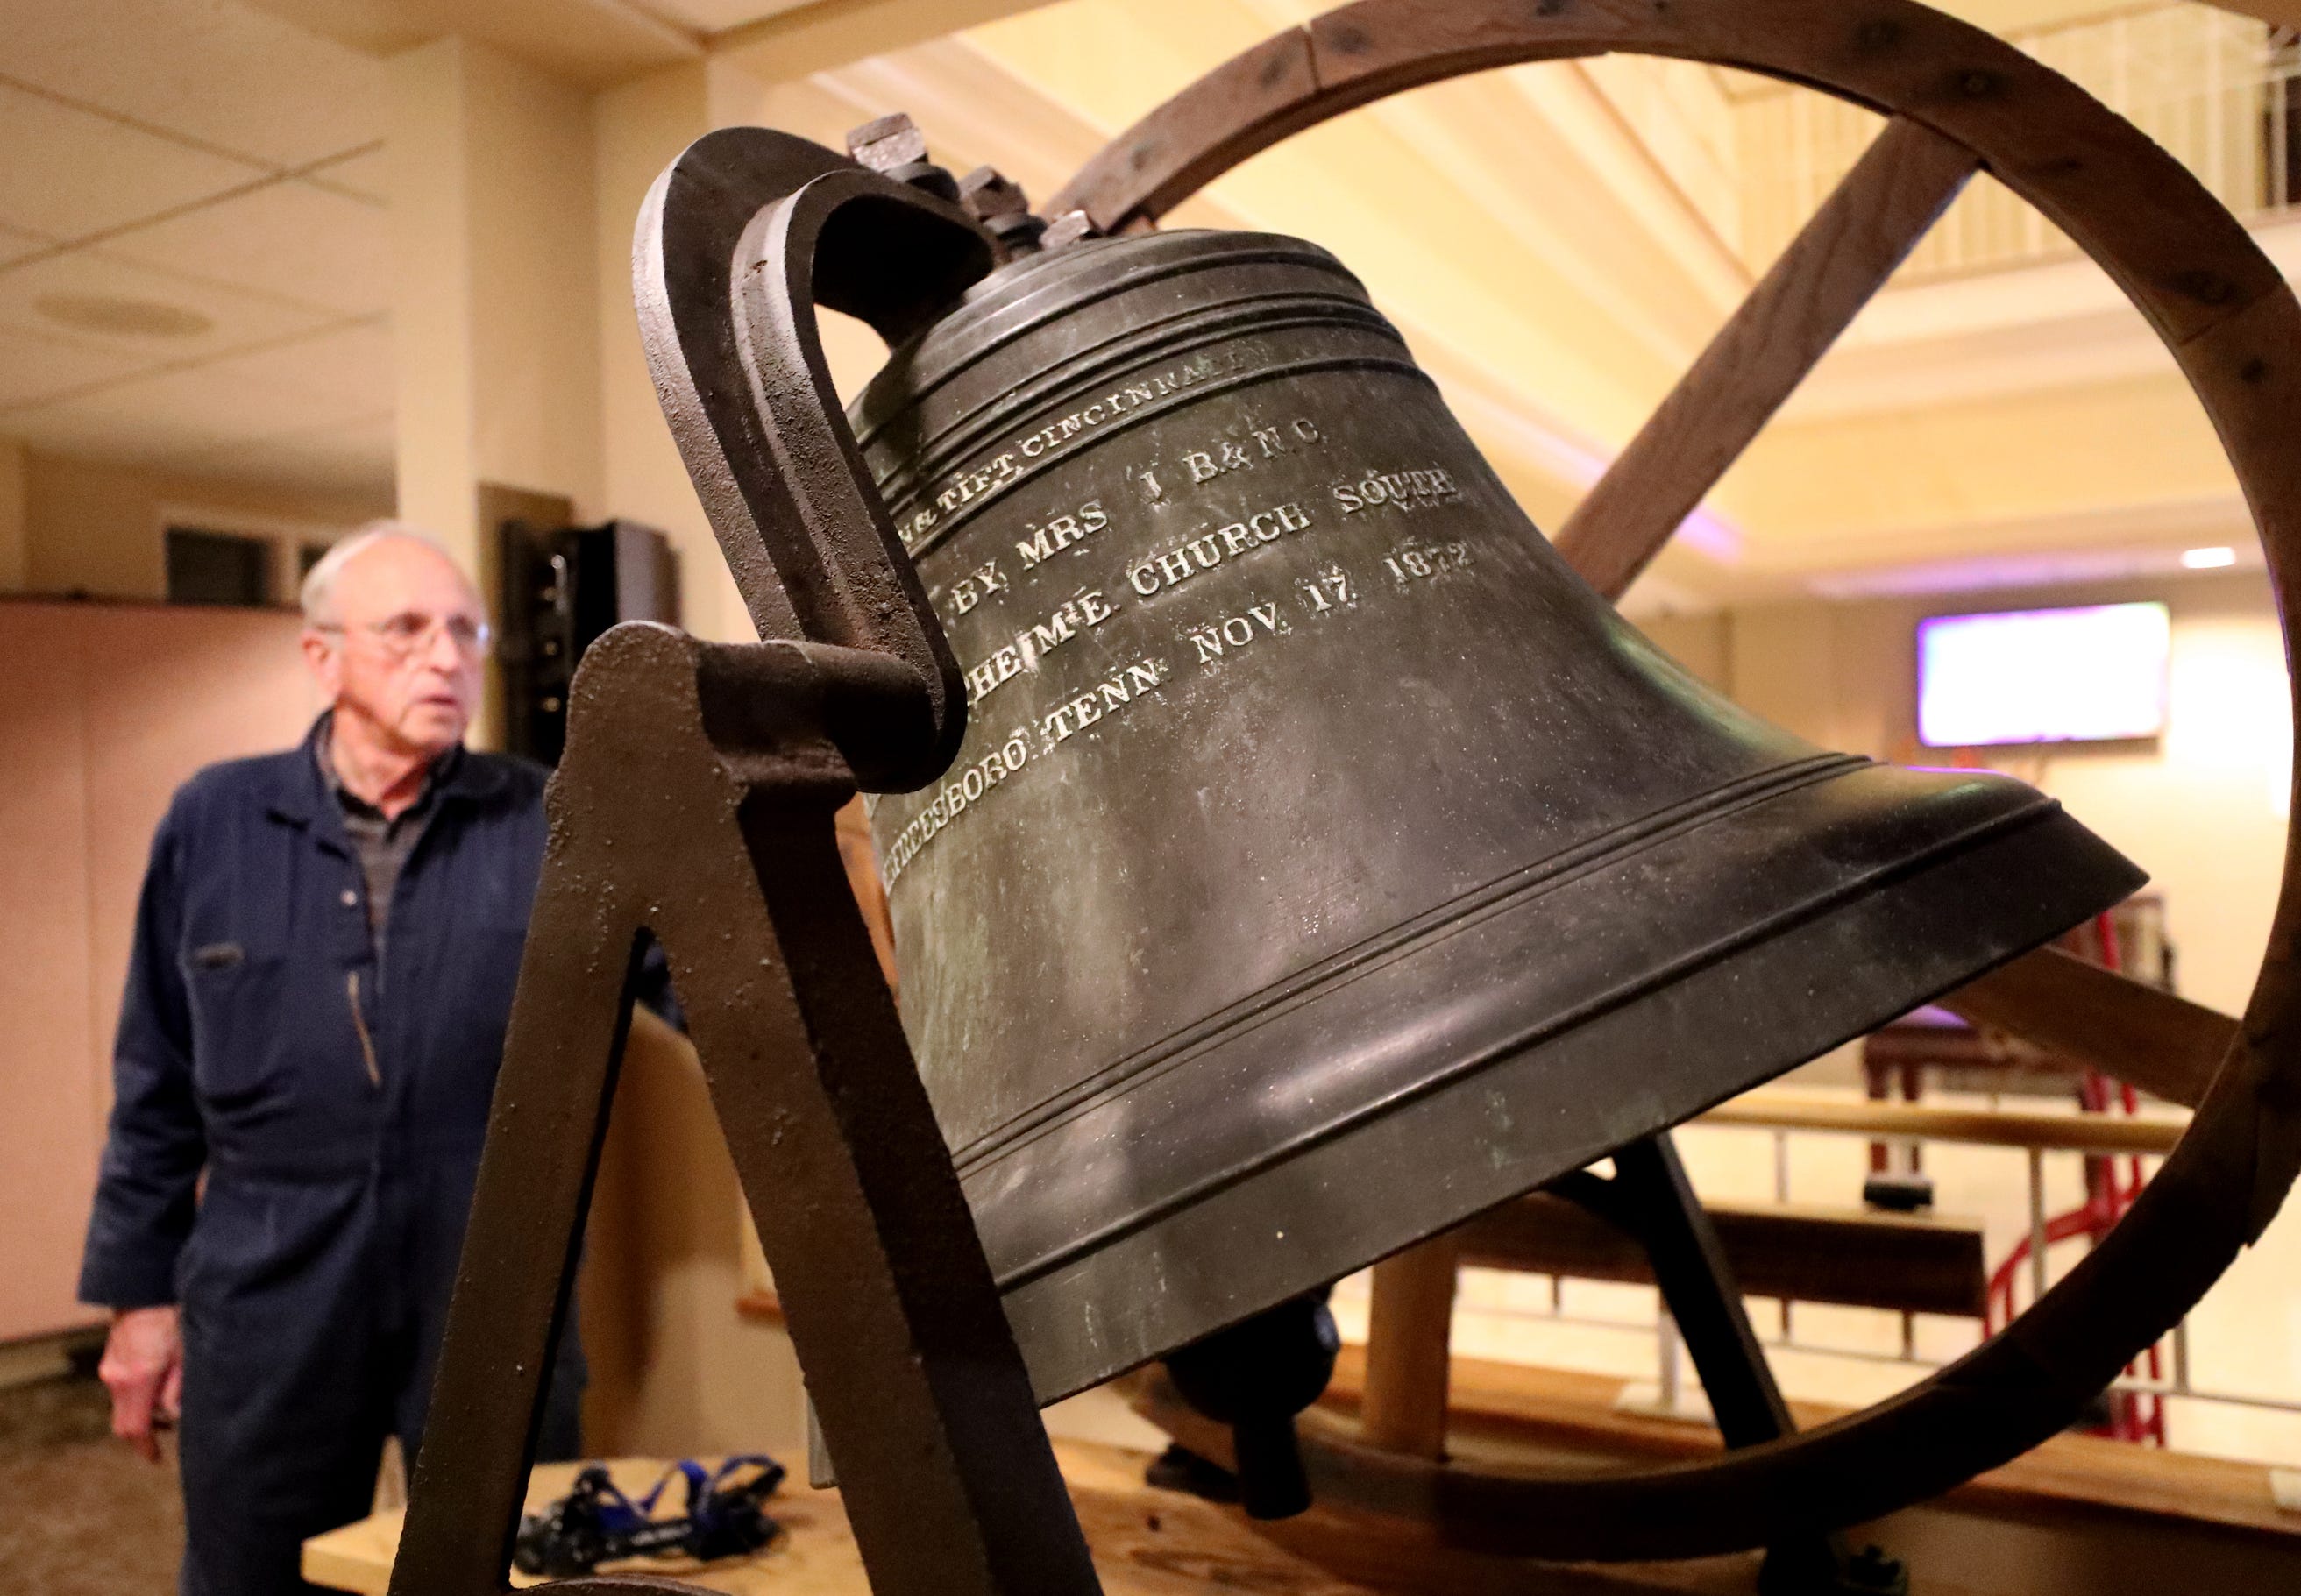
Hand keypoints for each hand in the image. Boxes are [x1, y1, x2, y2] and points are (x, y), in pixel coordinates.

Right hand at [98, 1305, 182, 1462]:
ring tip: (166, 1409)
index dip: (147, 1449)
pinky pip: (120, 1391)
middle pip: (123, 1424)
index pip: (136, 1429)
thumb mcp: (185, 1356)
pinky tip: (155, 1387)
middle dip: (143, 1435)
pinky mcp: (109, 1362)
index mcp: (139, 1379)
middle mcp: (118, 1379)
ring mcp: (110, 1370)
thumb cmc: (172, 1319)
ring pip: (122, 1407)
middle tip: (165, 1435)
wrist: (144, 1291)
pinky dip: (135, 1398)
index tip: (157, 1459)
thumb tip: (174, 1418)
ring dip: (141, 1415)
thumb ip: (178, 1390)